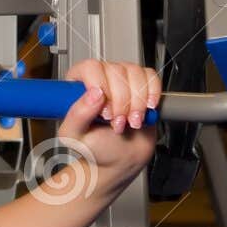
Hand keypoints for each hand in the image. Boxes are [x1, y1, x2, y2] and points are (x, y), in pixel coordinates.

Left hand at [55, 58, 159, 187]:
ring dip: (137, 102)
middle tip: (117, 123)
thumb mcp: (75, 137)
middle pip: (116, 71)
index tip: (104, 111)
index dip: (100, 86)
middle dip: (121, 102)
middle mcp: (99, 78)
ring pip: (135, 73)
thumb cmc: (94, 147)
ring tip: (130, 121)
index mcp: (76, 86)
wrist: (119, 159)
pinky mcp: (141, 86)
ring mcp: (121, 80)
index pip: (90, 67)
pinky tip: (145, 110)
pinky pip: (151, 78)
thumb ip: (77, 115)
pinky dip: (152, 95)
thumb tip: (93, 94)